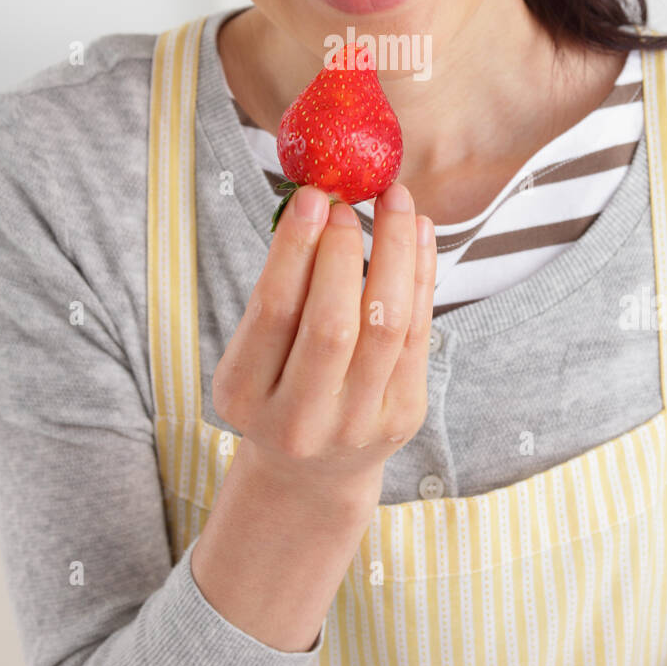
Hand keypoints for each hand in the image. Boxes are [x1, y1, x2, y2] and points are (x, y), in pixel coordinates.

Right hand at [212, 182, 436, 504]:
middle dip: (345, 250)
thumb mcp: (255, 349)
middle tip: (352, 198)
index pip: (273, 311)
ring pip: (387, 325)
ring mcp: (357, 424)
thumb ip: (282, 289)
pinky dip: (422, 275)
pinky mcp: (404, 415)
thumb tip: (318, 202)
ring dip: (395, 251)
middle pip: (332, 324)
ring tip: (395, 200)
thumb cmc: (277, 383)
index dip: (295, 248)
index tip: (313, 195)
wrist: (312, 469)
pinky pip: (420, 332)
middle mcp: (298, 420)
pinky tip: (419, 233)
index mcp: (244, 395)